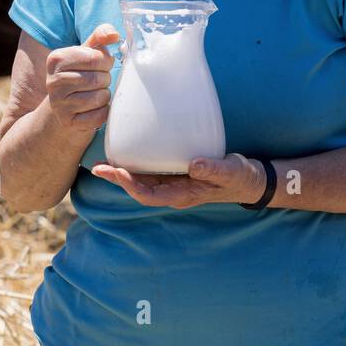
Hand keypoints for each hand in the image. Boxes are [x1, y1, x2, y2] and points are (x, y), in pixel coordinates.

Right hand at [46, 23, 119, 136]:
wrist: (64, 106)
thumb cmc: (81, 73)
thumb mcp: (87, 51)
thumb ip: (100, 36)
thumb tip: (113, 35)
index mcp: (56, 59)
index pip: (96, 57)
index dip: (106, 61)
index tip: (101, 64)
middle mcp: (53, 81)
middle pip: (99, 78)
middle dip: (105, 79)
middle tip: (97, 81)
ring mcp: (58, 104)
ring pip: (101, 97)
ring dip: (104, 96)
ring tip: (94, 93)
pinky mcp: (68, 122)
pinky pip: (99, 116)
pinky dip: (102, 112)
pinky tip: (93, 108)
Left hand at [90, 152, 266, 208]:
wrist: (249, 180)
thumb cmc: (239, 177)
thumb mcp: (230, 172)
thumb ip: (214, 169)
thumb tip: (194, 165)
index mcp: (183, 194)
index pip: (149, 195)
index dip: (129, 186)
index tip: (115, 172)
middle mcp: (174, 191)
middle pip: (139, 189)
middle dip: (117, 179)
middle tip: (96, 167)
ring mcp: (175, 182)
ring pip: (142, 181)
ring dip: (123, 172)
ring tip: (104, 161)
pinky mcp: (177, 172)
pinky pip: (152, 170)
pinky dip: (137, 163)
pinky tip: (130, 151)